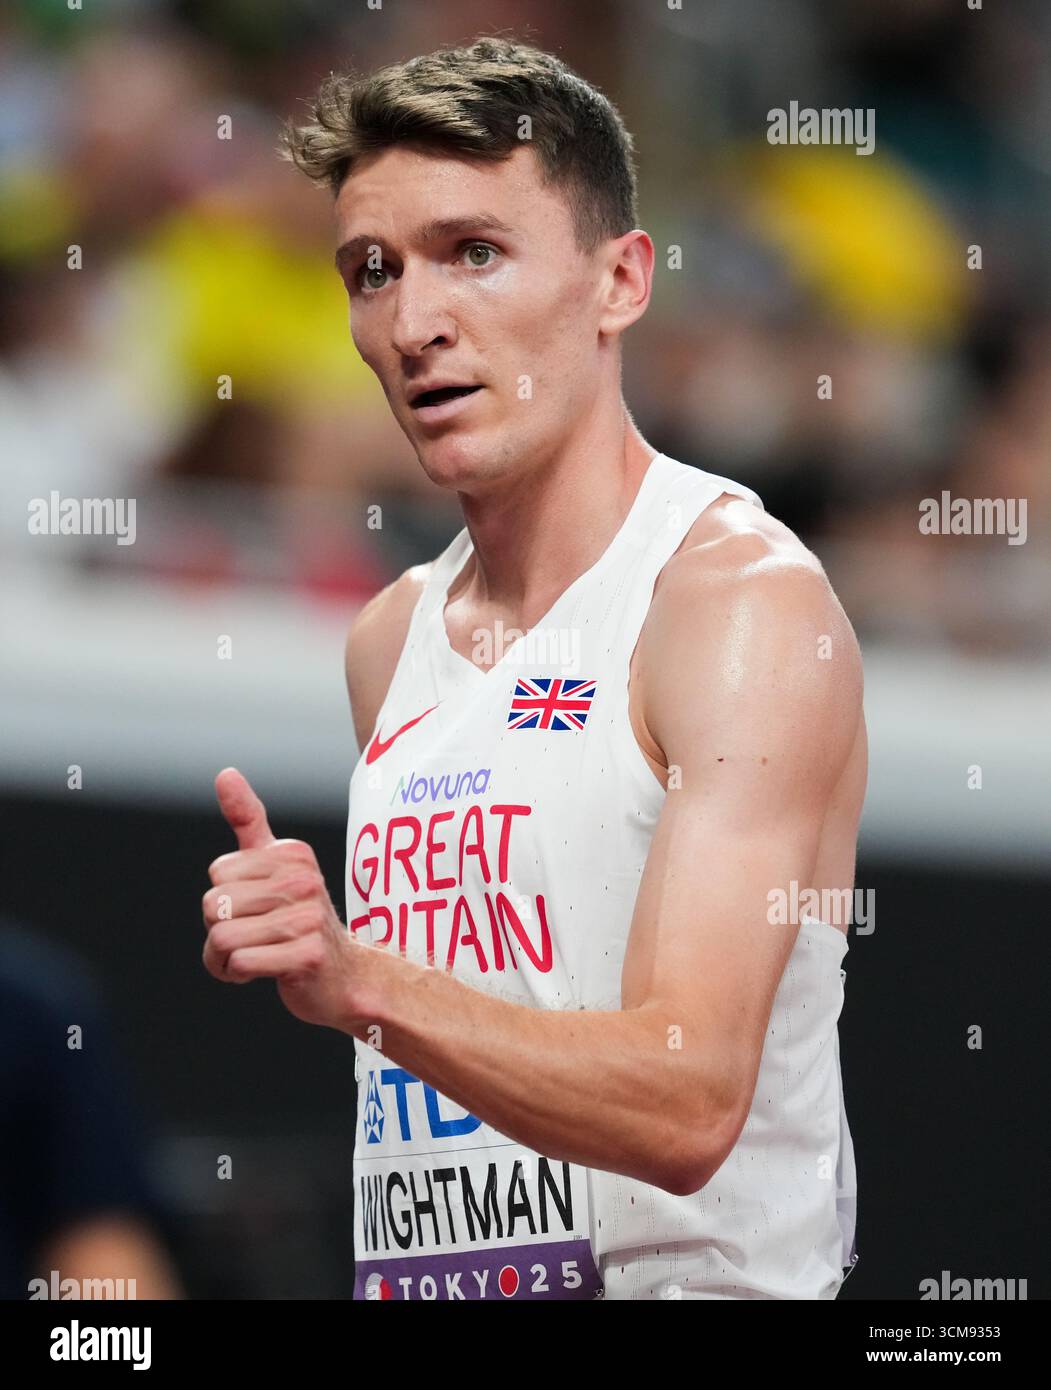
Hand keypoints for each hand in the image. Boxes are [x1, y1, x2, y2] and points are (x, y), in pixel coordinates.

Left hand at [202, 767, 356, 1030]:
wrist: (343, 977)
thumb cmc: (299, 919)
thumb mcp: (275, 865)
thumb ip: (249, 819)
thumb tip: (225, 772)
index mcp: (293, 854)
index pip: (218, 873)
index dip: (224, 898)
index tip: (253, 909)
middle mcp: (304, 880)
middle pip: (215, 905)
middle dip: (220, 931)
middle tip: (251, 937)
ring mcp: (309, 918)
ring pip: (223, 938)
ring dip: (225, 958)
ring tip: (254, 956)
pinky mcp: (307, 955)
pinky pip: (240, 963)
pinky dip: (238, 974)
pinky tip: (260, 973)